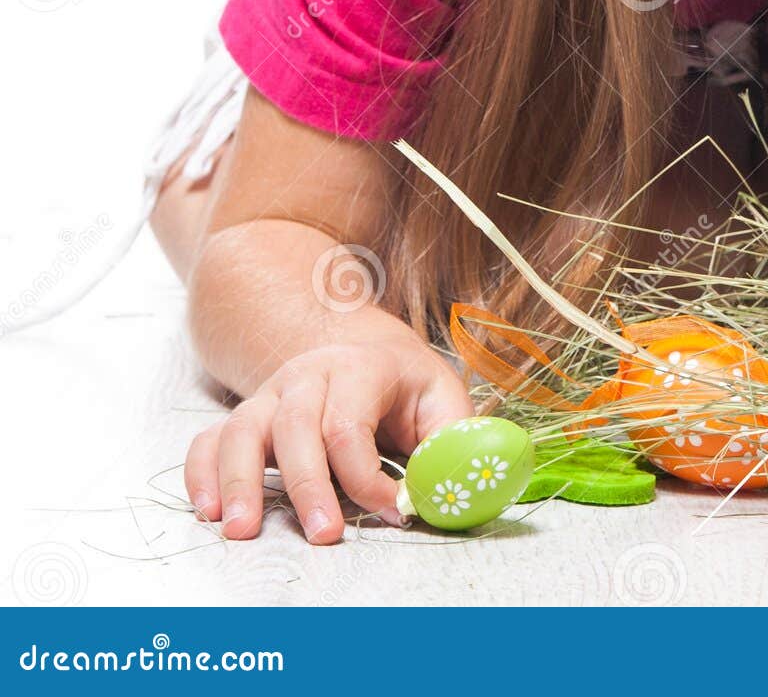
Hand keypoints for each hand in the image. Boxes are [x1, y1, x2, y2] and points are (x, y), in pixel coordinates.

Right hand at [185, 339, 474, 542]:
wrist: (361, 347)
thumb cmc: (404, 385)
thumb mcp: (441, 396)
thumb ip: (450, 438)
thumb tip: (446, 486)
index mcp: (362, 367)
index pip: (351, 425)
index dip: (369, 477)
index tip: (392, 513)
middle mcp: (309, 374)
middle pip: (295, 426)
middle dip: (306, 485)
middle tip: (322, 535)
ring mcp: (270, 394)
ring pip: (243, 430)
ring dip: (240, 481)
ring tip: (241, 530)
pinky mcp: (246, 416)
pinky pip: (210, 439)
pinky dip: (202, 472)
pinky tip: (208, 511)